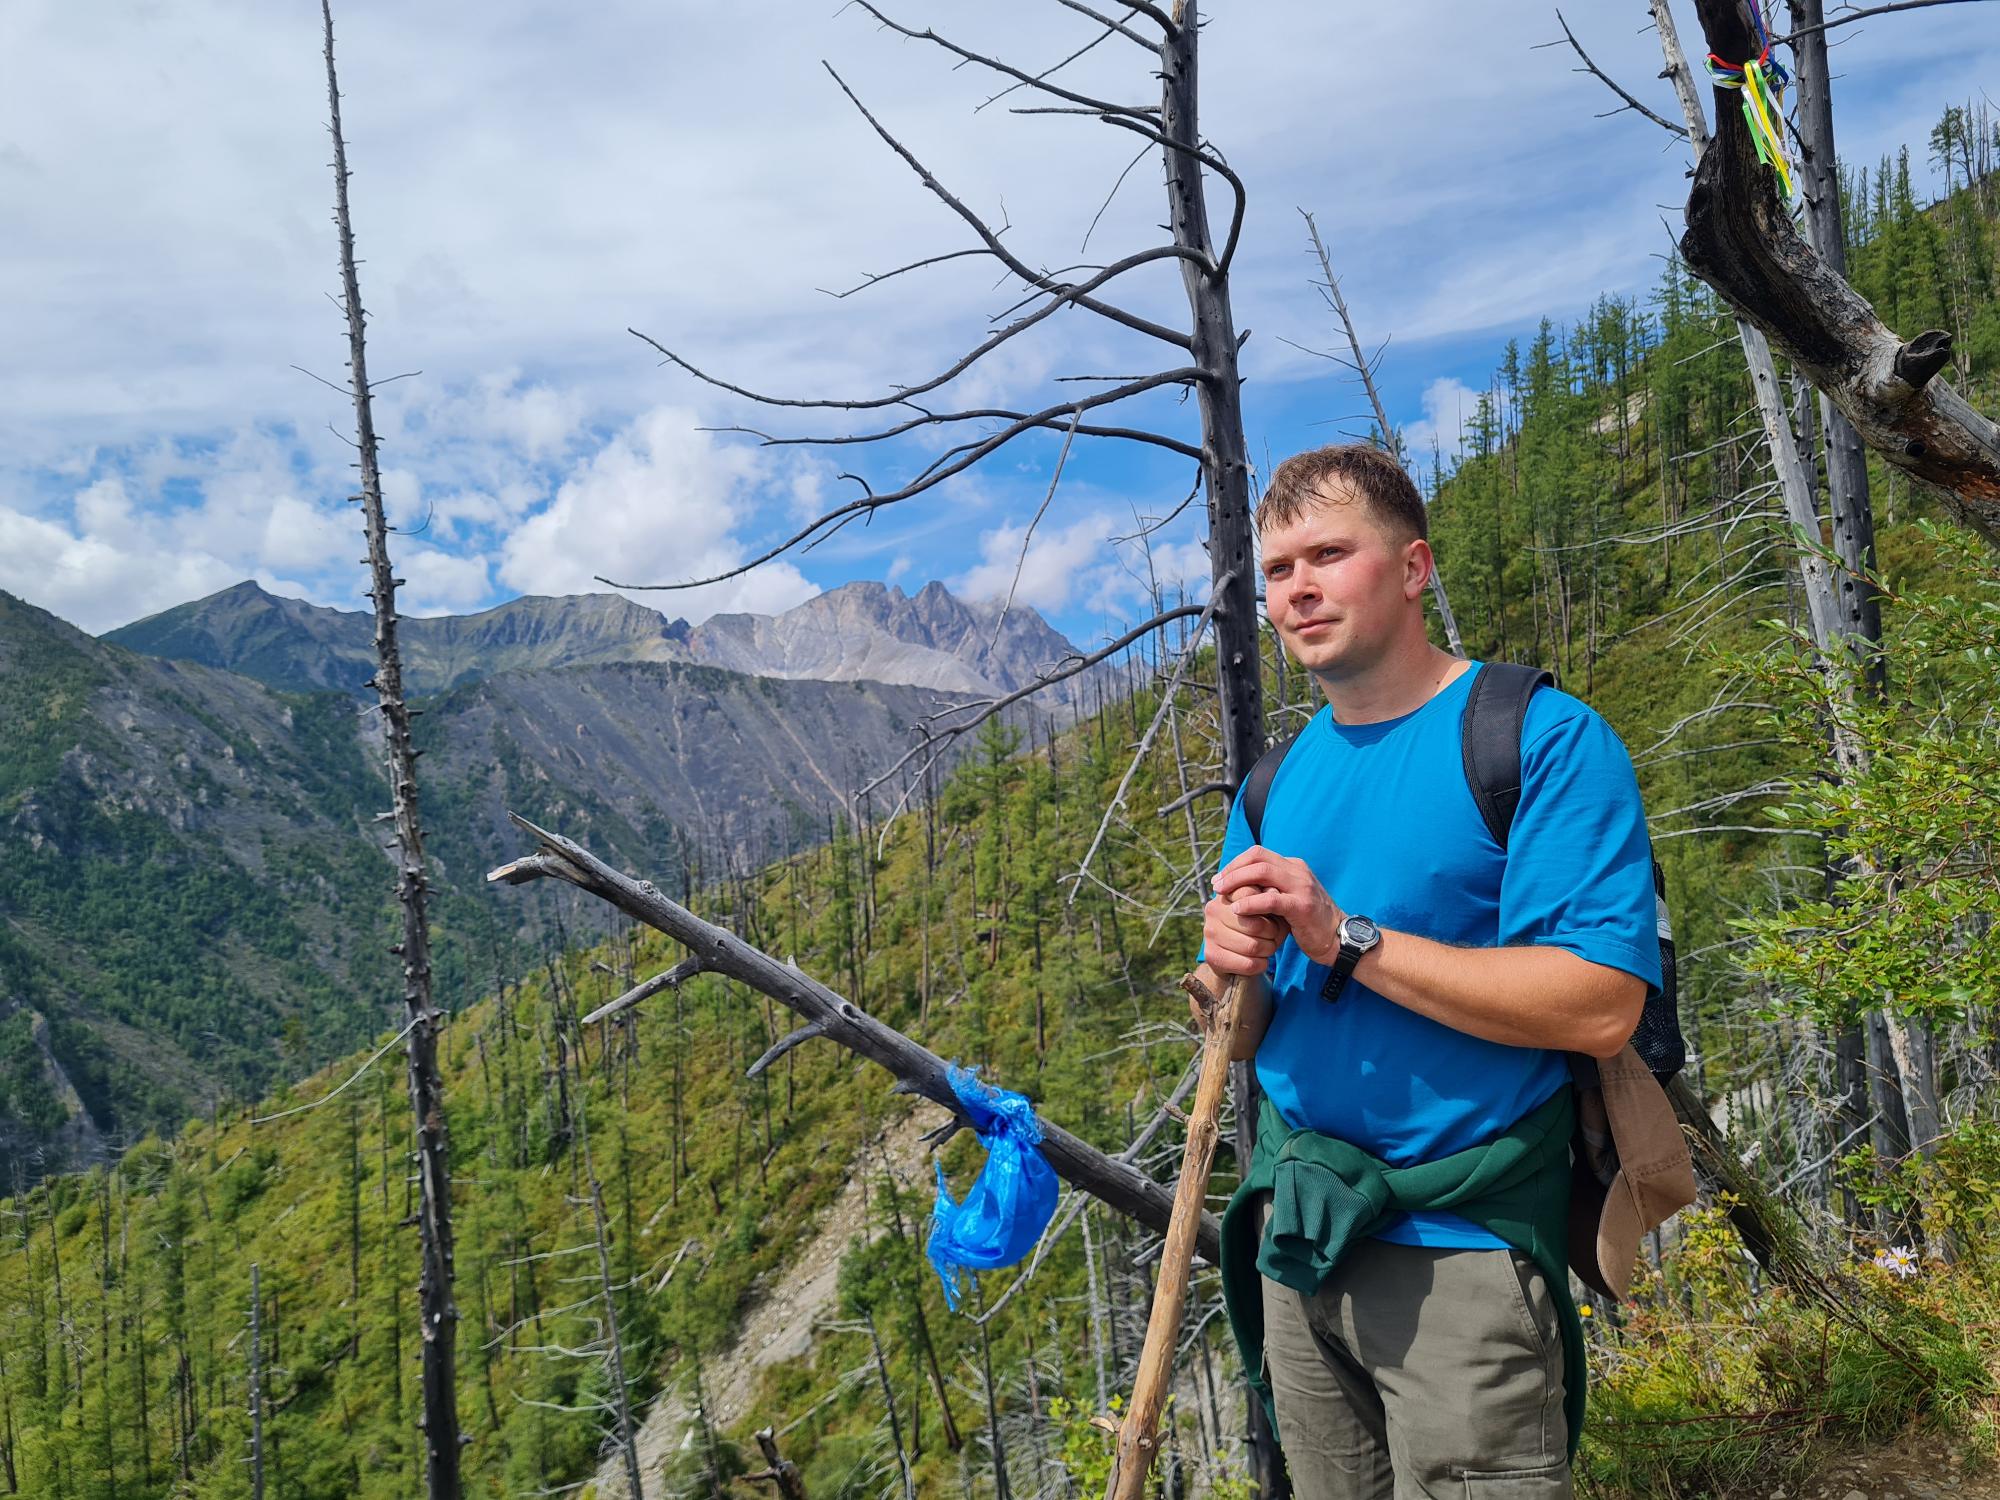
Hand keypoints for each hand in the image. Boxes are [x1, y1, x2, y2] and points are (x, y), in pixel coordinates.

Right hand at [1200, 875, 1285, 978]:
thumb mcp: (1264, 909)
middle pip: (1257, 925)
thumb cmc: (1255, 926)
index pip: (1252, 895)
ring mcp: (1210, 933)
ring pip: (1253, 946)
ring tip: (1268, 948)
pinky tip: (1260, 961)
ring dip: (1268, 950)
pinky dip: (1261, 965)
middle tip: (1274, 936)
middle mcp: (1214, 910)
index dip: (1270, 908)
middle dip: (1273, 934)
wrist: (1233, 955)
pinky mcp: (1211, 956)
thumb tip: (1274, 893)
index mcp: (1226, 894)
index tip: (1273, 914)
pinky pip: (1248, 964)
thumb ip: (1269, 898)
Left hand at [1212, 847, 1343, 967]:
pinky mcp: (1302, 906)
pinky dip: (1250, 902)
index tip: (1220, 878)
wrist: (1338, 938)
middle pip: (1257, 858)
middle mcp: (1298, 871)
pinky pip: (1271, 899)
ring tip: (1222, 894)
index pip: (1258, 853)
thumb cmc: (1308, 921)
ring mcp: (1302, 887)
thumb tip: (1239, 885)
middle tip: (1216, 885)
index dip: (1235, 864)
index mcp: (1293, 867)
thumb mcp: (1289, 898)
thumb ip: (1271, 888)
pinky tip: (1237, 910)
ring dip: (1237, 881)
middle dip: (1232, 870)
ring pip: (1262, 872)